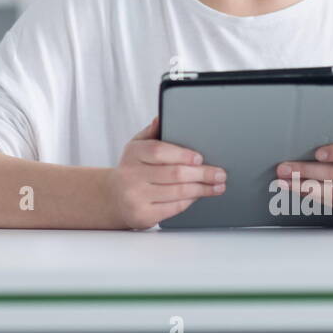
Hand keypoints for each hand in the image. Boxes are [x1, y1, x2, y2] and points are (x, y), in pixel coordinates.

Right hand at [105, 116, 227, 229]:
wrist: (113, 198)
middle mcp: (131, 175)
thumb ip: (151, 132)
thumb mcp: (136, 147)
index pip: (158, 152)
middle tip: (220, 174)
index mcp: (133, 154)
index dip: (182, 155)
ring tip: (217, 186)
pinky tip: (199, 195)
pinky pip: (174, 208)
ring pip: (178, 192)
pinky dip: (190, 201)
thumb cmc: (132, 169)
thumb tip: (162, 117)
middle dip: (202, 174)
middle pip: (174, 174)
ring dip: (202, 189)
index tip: (200, 158)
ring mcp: (136, 197)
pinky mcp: (143, 215)